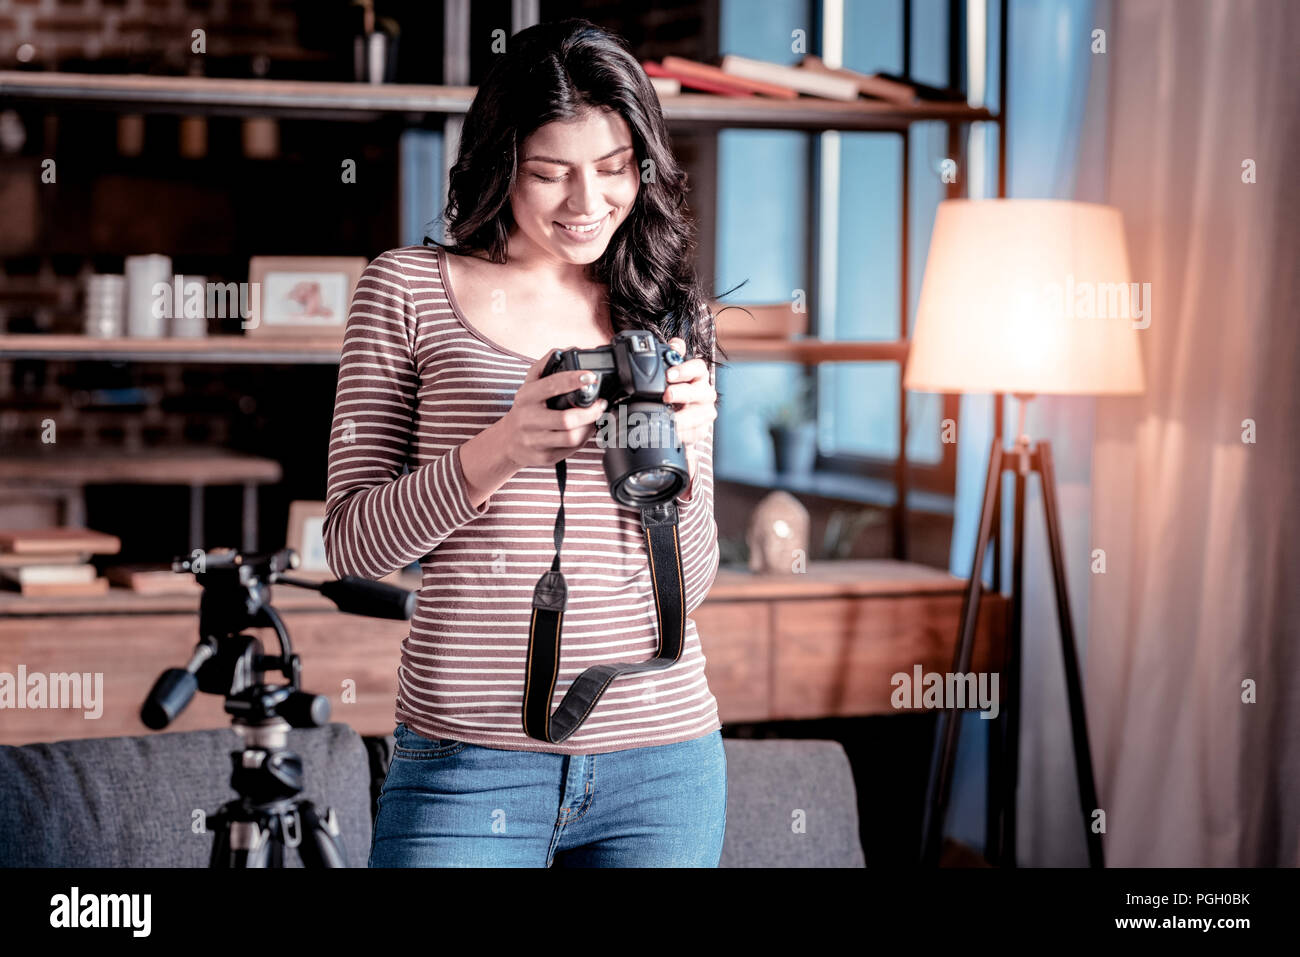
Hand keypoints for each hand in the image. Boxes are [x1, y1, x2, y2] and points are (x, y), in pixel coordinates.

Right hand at [495, 350, 608, 469]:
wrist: (507, 441)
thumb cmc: (525, 409)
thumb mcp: (529, 385)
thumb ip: (545, 365)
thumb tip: (565, 351)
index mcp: (526, 397)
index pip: (552, 385)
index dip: (574, 380)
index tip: (591, 376)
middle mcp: (528, 419)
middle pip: (566, 419)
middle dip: (590, 412)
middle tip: (600, 404)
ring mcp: (534, 440)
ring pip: (572, 437)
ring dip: (589, 427)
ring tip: (594, 418)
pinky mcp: (543, 457)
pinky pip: (570, 450)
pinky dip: (583, 439)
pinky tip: (584, 431)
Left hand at [663, 336, 716, 461]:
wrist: (674, 417)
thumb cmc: (671, 391)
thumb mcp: (667, 372)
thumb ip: (671, 356)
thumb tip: (676, 344)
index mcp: (697, 375)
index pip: (697, 367)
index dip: (684, 369)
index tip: (669, 375)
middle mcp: (704, 393)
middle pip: (700, 391)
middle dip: (682, 393)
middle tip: (666, 395)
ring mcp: (704, 412)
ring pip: (700, 415)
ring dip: (683, 417)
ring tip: (667, 418)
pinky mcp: (701, 430)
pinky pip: (695, 433)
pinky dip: (683, 434)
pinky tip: (672, 432)